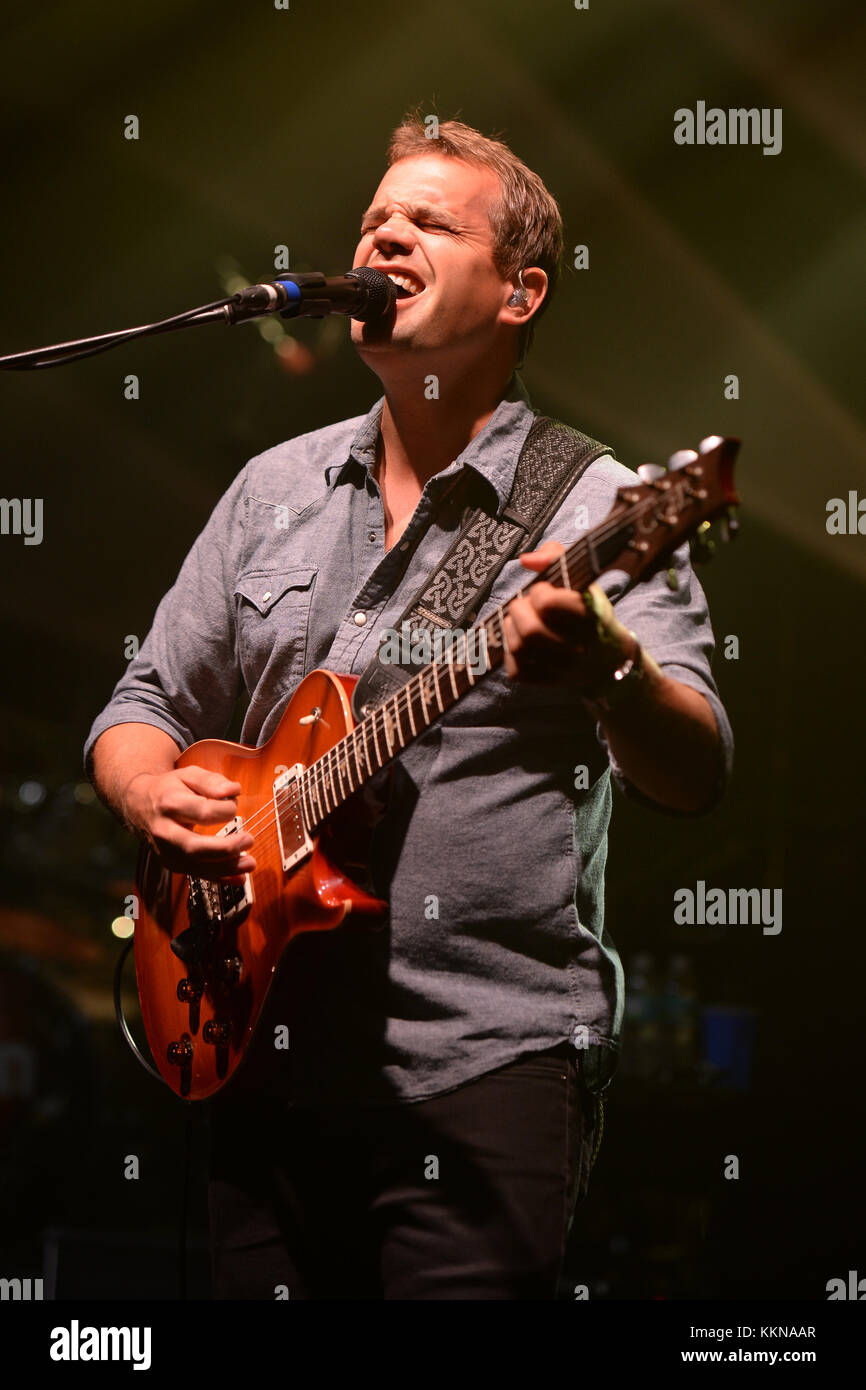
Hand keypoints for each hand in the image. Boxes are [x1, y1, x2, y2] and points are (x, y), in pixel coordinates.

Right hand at [123, 766, 255, 880]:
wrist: (138, 805)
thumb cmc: (168, 789)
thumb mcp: (188, 775)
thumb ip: (211, 781)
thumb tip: (233, 790)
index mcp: (169, 803)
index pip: (202, 811)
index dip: (225, 809)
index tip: (234, 802)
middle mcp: (164, 831)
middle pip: (194, 846)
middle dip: (225, 848)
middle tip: (249, 840)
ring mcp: (165, 851)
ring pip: (195, 866)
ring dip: (225, 868)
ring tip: (250, 863)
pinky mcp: (171, 863)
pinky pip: (196, 875)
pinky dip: (219, 878)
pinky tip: (239, 878)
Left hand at [502, 540, 635, 693]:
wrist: (608, 658)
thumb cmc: (590, 612)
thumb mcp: (583, 582)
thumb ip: (556, 558)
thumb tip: (525, 559)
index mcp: (590, 617)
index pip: (547, 603)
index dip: (539, 592)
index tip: (543, 590)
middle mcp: (578, 647)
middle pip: (530, 630)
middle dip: (518, 610)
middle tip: (524, 605)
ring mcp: (563, 668)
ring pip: (519, 648)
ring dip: (511, 628)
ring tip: (520, 620)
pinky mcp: (548, 682)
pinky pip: (515, 670)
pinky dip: (510, 653)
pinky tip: (521, 641)